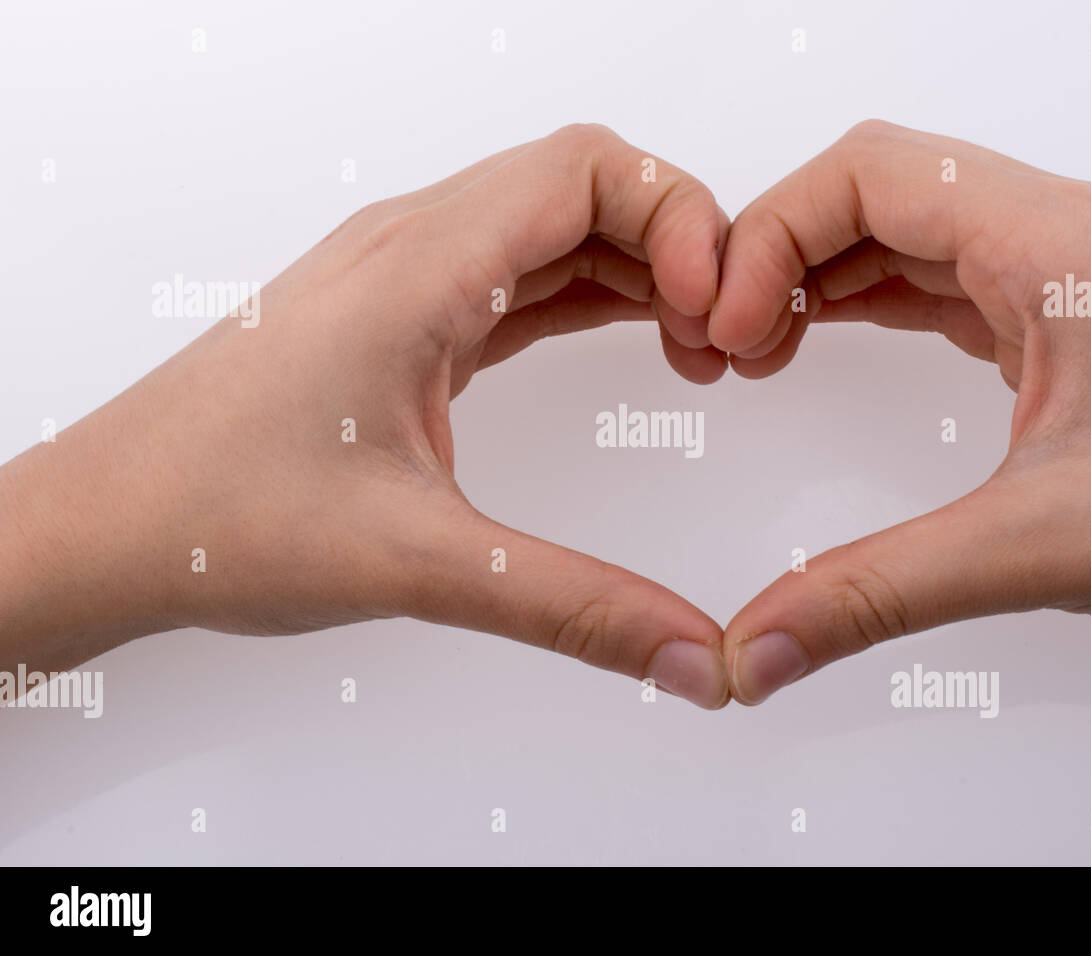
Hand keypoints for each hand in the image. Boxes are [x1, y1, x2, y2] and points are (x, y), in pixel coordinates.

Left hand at [0, 125, 731, 708]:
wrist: (107, 525)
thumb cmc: (216, 514)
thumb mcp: (418, 563)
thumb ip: (570, 606)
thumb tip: (690, 652)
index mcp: (418, 268)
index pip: (587, 169)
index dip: (679, 218)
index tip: (715, 311)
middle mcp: (411, 249)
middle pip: (584, 183)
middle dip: (677, 243)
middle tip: (725, 334)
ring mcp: (404, 279)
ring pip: (553, 226)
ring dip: (638, 268)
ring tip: (698, 346)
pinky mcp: (401, 320)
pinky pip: (519, 273)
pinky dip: (591, 293)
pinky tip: (632, 336)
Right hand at [709, 120, 1090, 704]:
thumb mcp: (1040, 548)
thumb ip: (877, 594)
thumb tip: (753, 645)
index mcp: (1059, 245)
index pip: (873, 172)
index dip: (772, 234)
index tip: (726, 323)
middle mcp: (1061, 235)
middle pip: (877, 187)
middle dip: (780, 251)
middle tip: (722, 339)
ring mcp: (1064, 270)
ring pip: (905, 226)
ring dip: (818, 274)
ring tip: (753, 346)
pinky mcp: (1063, 314)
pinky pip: (940, 272)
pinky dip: (866, 298)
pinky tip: (825, 337)